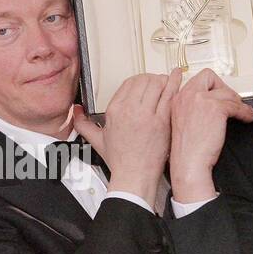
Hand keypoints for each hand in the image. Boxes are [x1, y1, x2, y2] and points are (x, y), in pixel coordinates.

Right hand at [72, 69, 182, 204]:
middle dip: (151, 78)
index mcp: (114, 110)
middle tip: (156, 82)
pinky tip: (177, 77)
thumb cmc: (120, 160)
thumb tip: (75, 112)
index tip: (143, 83)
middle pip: (143, 80)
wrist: (134, 176)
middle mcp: (129, 109)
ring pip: (156, 83)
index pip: (128, 83)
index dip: (138, 80)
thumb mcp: (97, 140)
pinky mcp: (162, 121)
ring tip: (167, 81)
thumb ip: (83, 124)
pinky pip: (169, 95)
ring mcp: (146, 115)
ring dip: (163, 80)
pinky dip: (174, 83)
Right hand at [167, 68, 252, 201]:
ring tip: (243, 112)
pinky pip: (236, 105)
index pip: (197, 79)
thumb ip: (193, 108)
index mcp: (178, 98)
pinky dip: (244, 112)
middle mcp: (187, 95)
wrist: (188, 162)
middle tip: (231, 101)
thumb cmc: (187, 150)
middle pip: (210, 77)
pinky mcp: (216, 108)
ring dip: (238, 102)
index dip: (211, 87)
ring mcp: (201, 100)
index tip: (218, 95)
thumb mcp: (183, 122)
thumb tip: (212, 102)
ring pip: (227, 93)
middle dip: (224, 88)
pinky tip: (246, 118)